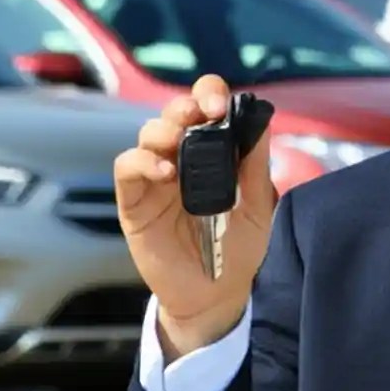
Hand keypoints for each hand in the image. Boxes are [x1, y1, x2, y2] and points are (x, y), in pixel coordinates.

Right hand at [114, 75, 276, 359]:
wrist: (215, 295)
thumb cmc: (238, 250)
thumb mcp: (259, 208)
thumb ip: (256, 167)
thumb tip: (261, 123)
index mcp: (213, 153)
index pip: (205, 109)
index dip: (210, 95)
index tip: (223, 104)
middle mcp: (182, 157)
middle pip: (174, 113)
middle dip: (186, 104)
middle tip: (205, 112)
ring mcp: (156, 178)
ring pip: (148, 134)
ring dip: (165, 129)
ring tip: (181, 143)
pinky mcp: (135, 202)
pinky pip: (127, 168)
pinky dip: (143, 162)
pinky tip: (166, 172)